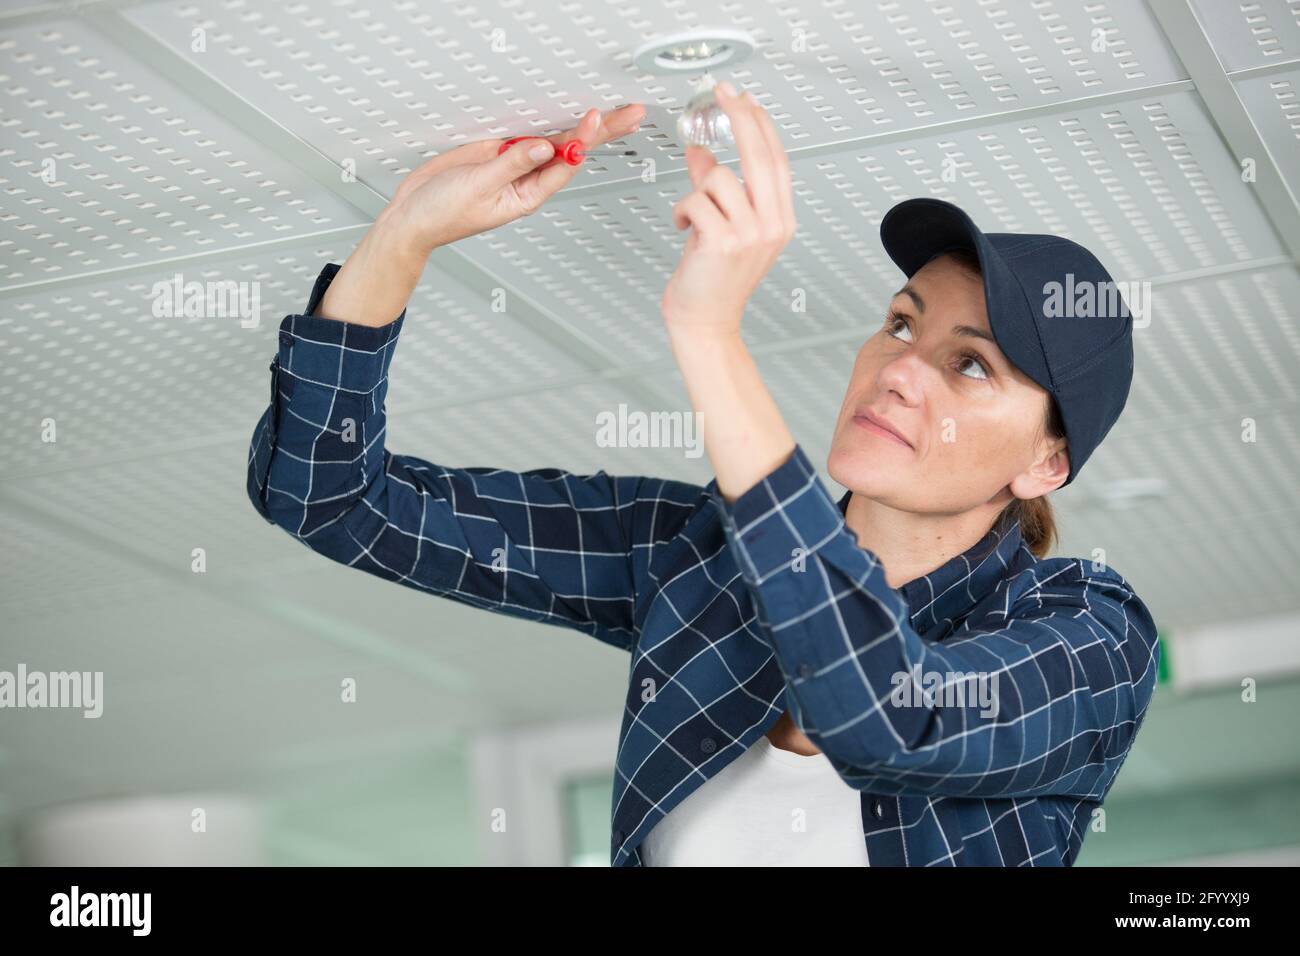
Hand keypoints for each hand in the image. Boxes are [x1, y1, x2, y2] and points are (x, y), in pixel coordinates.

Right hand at [382, 103, 645, 254]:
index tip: (594, 117)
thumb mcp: (479, 187)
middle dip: (602, 132)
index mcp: (527, 195)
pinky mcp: (497, 153)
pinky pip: (528, 135)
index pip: (565, 163)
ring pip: (554, 141)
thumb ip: (511, 164)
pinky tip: (570, 117)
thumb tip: (543, 146)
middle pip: (572, 151)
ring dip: (582, 127)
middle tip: (633, 114)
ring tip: (613, 113)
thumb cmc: (442, 215)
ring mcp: (513, 164)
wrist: (413, 216)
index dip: (583, 139)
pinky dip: (547, 123)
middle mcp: (526, 178)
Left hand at [662, 84, 795, 336]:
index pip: (776, 159)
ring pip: (718, 177)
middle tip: (722, 93)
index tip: (744, 98)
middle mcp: (772, 225)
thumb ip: (720, 190)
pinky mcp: (723, 241)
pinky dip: (681, 211)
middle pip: (758, 155)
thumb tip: (701, 151)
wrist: (706, 323)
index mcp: (781, 220)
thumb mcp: (725, 228)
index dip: (760, 124)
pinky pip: (695, 200)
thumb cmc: (714, 281)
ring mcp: (750, 234)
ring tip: (692, 216)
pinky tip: (684, 229)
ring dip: (695, 190)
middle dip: (738, 117)